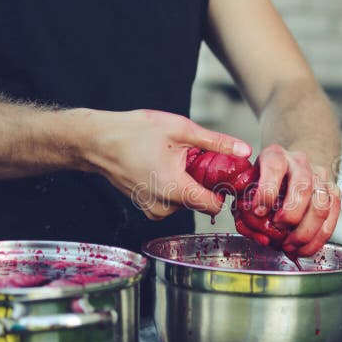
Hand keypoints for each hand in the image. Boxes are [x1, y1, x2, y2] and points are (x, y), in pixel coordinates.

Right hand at [80, 109, 251, 219]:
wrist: (97, 142)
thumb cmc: (135, 132)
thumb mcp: (181, 130)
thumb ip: (216, 143)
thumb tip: (244, 151)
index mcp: (174, 190)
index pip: (214, 205)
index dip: (225, 190)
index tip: (226, 173)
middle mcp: (164, 207)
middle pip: (201, 202)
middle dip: (205, 183)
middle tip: (197, 159)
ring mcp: (154, 210)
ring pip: (187, 202)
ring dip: (189, 184)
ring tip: (177, 161)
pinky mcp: (148, 208)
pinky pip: (172, 202)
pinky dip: (175, 188)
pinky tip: (166, 168)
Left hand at [251, 144, 341, 256]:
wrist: (288, 170)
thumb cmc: (262, 182)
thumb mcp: (245, 188)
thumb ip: (244, 209)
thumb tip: (261, 233)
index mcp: (275, 155)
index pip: (274, 167)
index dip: (267, 191)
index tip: (258, 212)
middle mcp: (300, 162)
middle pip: (303, 188)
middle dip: (291, 215)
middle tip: (278, 231)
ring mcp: (320, 177)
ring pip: (321, 206)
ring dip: (305, 232)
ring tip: (289, 246)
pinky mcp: (333, 192)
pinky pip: (332, 217)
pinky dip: (318, 239)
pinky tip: (303, 248)